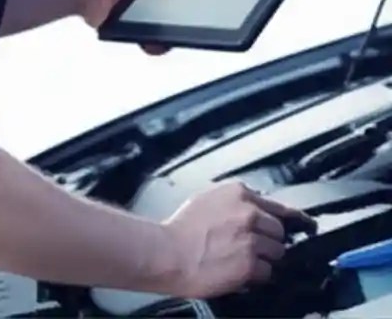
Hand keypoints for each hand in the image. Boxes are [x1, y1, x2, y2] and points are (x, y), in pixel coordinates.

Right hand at [158, 181, 316, 297]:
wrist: (166, 254)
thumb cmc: (178, 230)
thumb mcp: (205, 200)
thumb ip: (234, 201)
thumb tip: (254, 208)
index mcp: (238, 193)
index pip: (278, 205)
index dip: (288, 219)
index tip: (302, 223)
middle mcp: (248, 213)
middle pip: (279, 230)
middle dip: (268, 240)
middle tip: (247, 247)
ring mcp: (251, 239)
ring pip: (277, 252)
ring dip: (263, 259)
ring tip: (238, 260)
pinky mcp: (251, 263)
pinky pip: (268, 272)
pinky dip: (256, 275)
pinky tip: (237, 271)